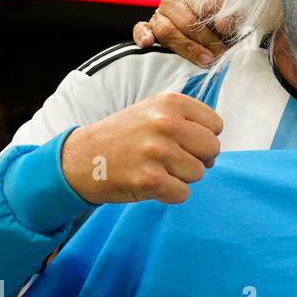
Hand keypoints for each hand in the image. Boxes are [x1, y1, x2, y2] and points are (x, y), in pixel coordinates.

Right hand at [61, 93, 223, 205]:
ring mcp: (158, 151)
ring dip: (181, 177)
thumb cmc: (124, 136)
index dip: (202, 138)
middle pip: (212, 149)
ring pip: (199, 173)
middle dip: (196, 158)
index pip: (216, 125)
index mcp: (171, 102)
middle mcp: (166, 123)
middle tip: (170, 159)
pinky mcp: (150, 179)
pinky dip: (170, 194)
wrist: (80, 158)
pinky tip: (150, 183)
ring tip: (156, 168)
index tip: (181, 142)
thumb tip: (214, 149)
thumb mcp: (154, 111)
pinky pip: (182, 193)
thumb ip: (188, 121)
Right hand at [132, 0, 234, 67]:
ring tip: (206, 60)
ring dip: (187, 47)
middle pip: (187, 21)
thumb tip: (223, 23)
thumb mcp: (229, 20)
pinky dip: (142, 35)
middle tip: (221, 53)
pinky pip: (140, 29)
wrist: (202, 35)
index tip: (227, 32)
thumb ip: (230, 19)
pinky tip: (147, 43)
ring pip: (166, 30)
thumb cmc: (219, 27)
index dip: (216, 18)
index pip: (203, 2)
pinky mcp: (147, 27)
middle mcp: (173, 0)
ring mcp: (158, 14)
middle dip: (206, 40)